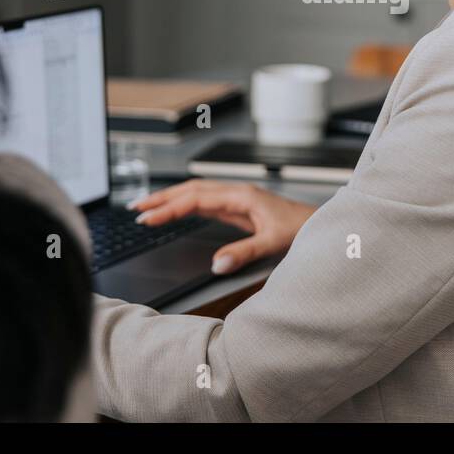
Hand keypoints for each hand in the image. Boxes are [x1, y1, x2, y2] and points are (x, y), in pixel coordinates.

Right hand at [129, 179, 317, 274]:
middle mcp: (236, 193)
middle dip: (161, 198)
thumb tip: (216, 264)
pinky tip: (175, 211)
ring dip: (171, 199)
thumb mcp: (273, 243)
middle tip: (134, 208)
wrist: (319, 223)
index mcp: (241, 196)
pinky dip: (186, 205)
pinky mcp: (239, 209)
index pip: (196, 199)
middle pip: (191, 190)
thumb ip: (244, 253)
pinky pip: (205, 202)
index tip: (147, 218)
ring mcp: (237, 199)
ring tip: (146, 208)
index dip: (169, 208)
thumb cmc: (302, 229)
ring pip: (196, 193)